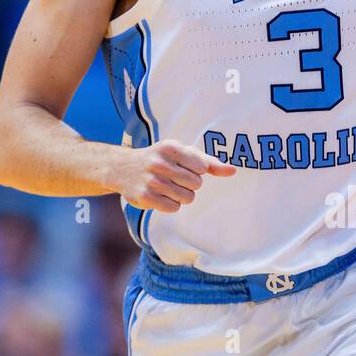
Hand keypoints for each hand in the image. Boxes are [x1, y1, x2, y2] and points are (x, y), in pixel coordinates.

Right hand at [112, 138, 235, 211]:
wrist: (122, 168)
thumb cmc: (160, 159)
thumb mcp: (182, 153)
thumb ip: (209, 161)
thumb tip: (233, 170)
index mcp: (170, 147)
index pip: (202, 167)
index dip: (197, 170)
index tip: (184, 166)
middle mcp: (159, 162)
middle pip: (196, 184)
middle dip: (189, 184)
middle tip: (174, 178)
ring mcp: (151, 180)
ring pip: (186, 198)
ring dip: (181, 195)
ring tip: (167, 186)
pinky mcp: (145, 197)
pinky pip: (173, 208)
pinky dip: (170, 204)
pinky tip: (159, 195)